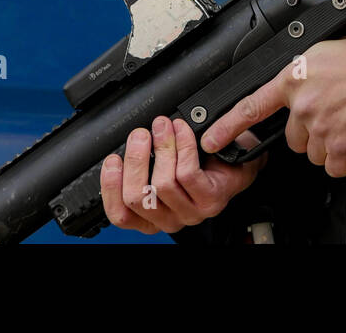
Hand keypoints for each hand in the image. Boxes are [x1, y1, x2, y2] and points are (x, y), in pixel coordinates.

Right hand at [100, 116, 266, 234]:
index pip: (120, 215)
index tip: (112, 159)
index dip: (110, 187)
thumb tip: (123, 143)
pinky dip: (182, 145)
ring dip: (161, 147)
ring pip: (163, 183)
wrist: (236, 160)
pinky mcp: (210, 200)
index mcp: (151, 216)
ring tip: (162, 126)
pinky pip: (187, 173)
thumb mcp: (161, 166)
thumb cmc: (197, 162)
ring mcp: (191, 213)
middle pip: (138, 197)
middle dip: (135, 159)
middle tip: (140, 134)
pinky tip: (182, 130)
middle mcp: (170, 220)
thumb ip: (141, 164)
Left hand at [200, 37, 345, 177]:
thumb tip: (296, 84)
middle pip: (293, 136)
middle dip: (310, 129)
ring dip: (328, 144)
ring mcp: (322, 132)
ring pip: (314, 153)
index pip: (252, 106)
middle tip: (333, 112)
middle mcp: (305, 107)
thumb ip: (302, 71)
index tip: (212, 139)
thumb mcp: (326, 52)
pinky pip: (335, 167)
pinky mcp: (342, 152)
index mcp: (296, 78)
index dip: (228, 125)